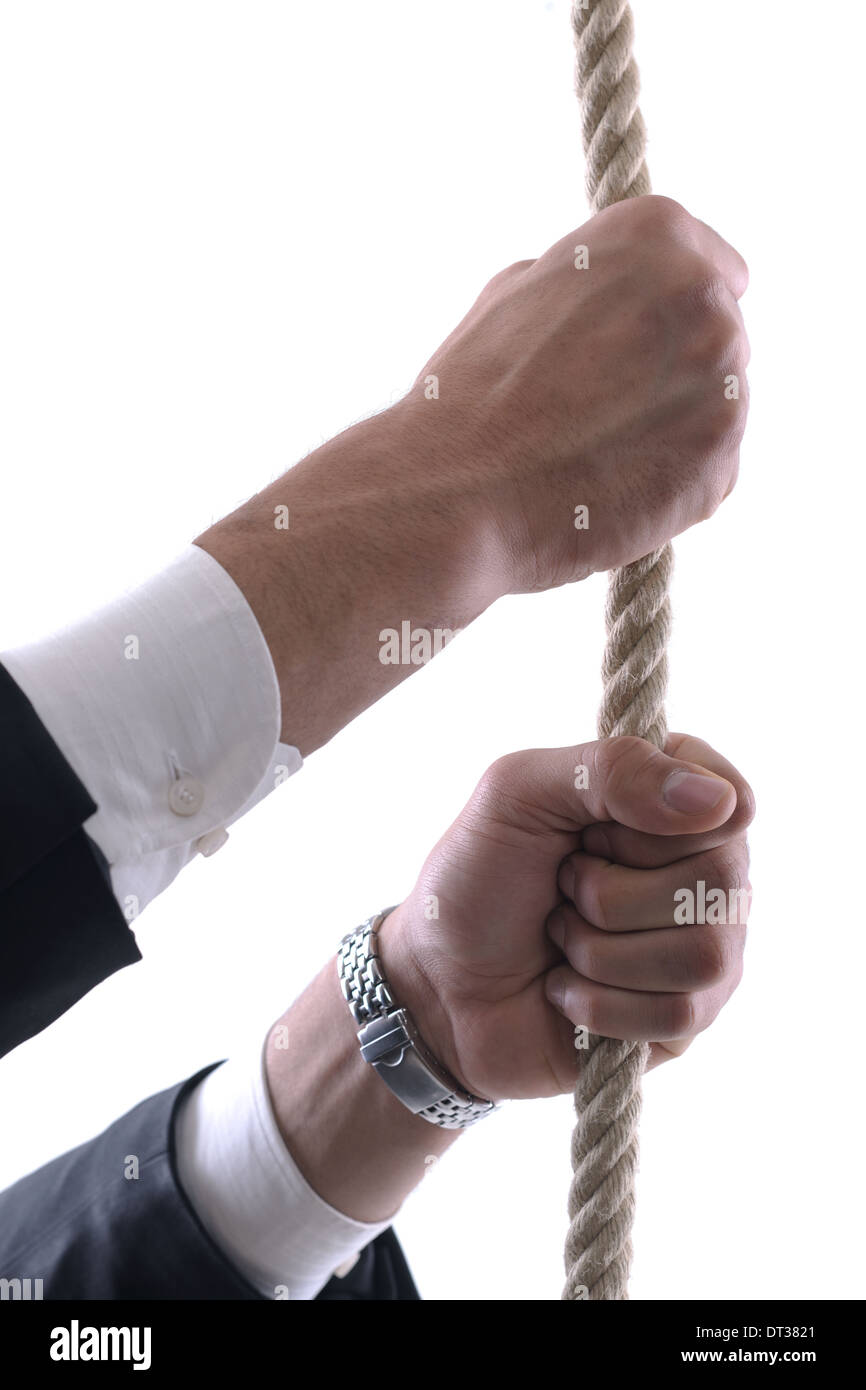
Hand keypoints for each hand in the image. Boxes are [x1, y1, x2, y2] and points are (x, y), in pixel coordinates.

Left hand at [380, 734, 753, 1100]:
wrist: (437, 987)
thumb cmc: (476, 878)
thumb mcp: (517, 792)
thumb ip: (611, 768)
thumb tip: (720, 801)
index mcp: (672, 800)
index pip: (731, 800)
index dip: (659, 820)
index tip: (592, 829)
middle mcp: (706, 870)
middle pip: (719, 879)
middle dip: (607, 892)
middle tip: (560, 887)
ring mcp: (707, 946)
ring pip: (701, 953)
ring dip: (598, 951)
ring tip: (561, 939)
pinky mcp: (688, 1018)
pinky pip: (678, 1013)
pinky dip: (597, 1004)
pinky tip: (566, 989)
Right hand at [396, 194, 748, 592]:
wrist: (458, 494)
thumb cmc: (469, 392)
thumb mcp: (514, 291)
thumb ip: (585, 281)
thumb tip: (612, 294)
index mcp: (656, 236)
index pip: (713, 263)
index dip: (676, 305)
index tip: (652, 333)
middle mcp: (706, 300)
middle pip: (719, 334)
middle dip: (675, 366)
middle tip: (602, 405)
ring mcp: (724, 386)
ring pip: (717, 405)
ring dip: (675, 425)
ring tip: (597, 450)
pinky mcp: (721, 463)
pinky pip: (711, 468)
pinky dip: (674, 481)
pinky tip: (612, 487)